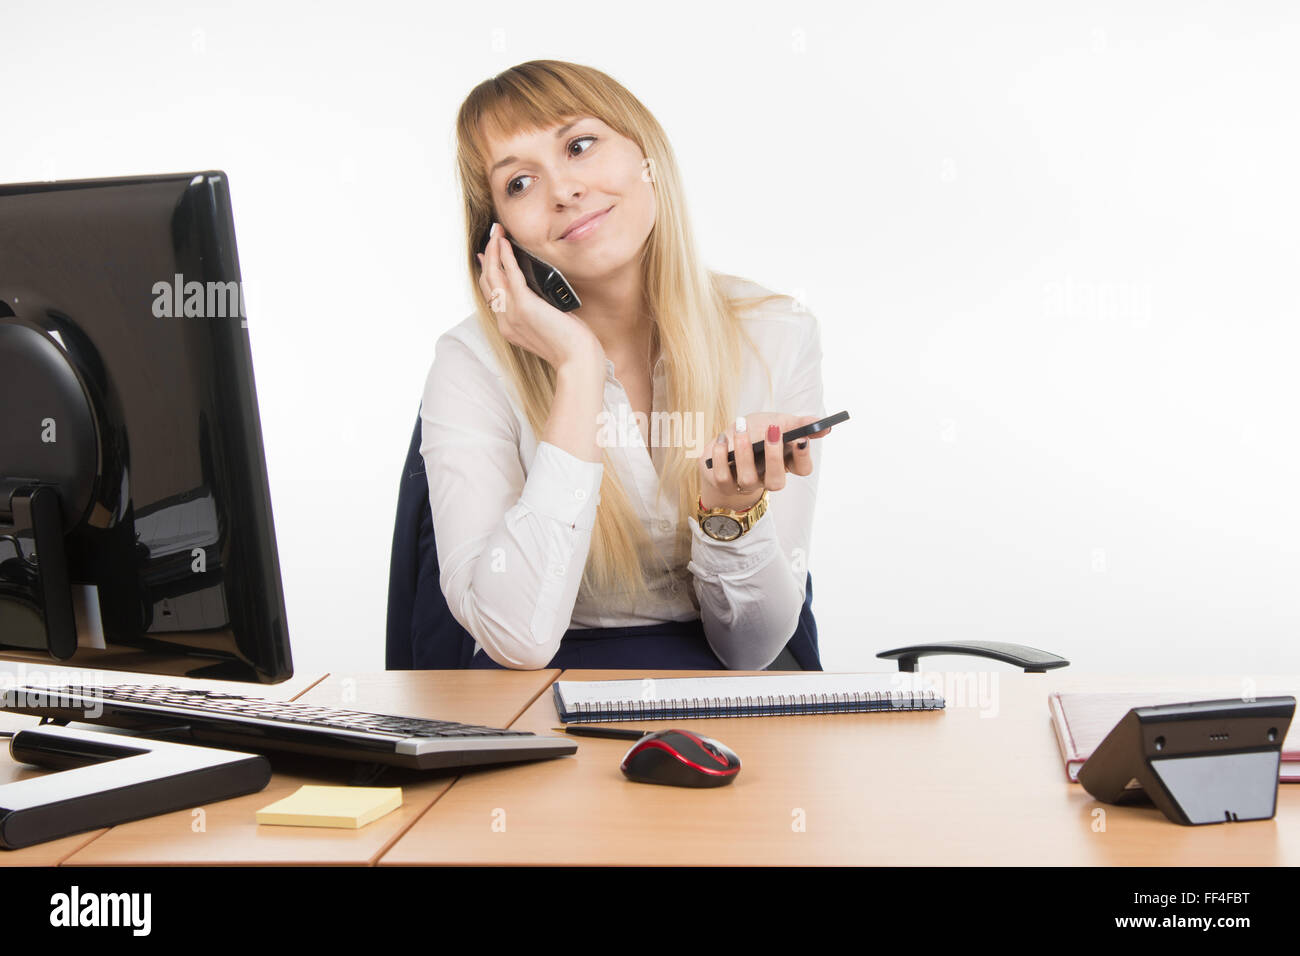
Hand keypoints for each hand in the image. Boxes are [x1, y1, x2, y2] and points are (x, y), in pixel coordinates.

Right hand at [476, 222, 602, 371]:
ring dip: (493, 250)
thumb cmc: (570, 343)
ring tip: (497, 232)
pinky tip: (505, 244)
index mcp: (509, 326)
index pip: (491, 294)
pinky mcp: (524, 306)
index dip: (487, 272)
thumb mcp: (548, 322)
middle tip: (491, 235)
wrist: (577, 359)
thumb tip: (539, 285)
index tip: (486, 255)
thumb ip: (538, 307)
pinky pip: (510, 275)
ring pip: (493, 275)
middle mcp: (505, 320)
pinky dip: (505, 257)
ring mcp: (512, 314)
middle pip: (487, 282)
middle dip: (487, 255)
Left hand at [698, 413, 832, 511]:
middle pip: (776, 481)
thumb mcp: (779, 422)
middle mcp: (768, 479)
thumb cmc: (757, 432)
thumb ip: (800, 424)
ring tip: (741, 427)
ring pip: (748, 478)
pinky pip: (723, 477)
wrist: (728, 442)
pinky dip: (722, 456)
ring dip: (745, 451)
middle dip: (775, 456)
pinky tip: (723, 438)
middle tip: (773, 430)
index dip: (803, 456)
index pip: (803, 469)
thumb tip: (823, 426)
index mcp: (786, 464)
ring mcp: (746, 484)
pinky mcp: (724, 484)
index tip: (801, 438)